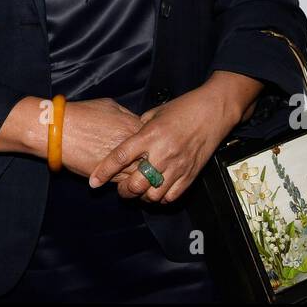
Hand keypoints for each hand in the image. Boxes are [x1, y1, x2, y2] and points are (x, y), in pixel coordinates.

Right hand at [53, 97, 144, 183]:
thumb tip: (136, 122)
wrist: (58, 131)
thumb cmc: (82, 115)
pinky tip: (127, 179)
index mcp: (132, 127)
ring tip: (143, 174)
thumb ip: (128, 115)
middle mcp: (130, 147)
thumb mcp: (110, 106)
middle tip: (151, 161)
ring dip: (144, 175)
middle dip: (153, 160)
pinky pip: (126, 183)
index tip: (151, 143)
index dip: (153, 141)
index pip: (154, 138)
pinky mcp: (108, 177)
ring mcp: (120, 164)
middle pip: (153, 159)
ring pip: (143, 175)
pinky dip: (129, 183)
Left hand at [86, 85, 239, 203]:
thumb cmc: (182, 108)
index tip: (94, 182)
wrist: (212, 111)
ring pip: (153, 195)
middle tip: (121, 189)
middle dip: (124, 191)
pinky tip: (157, 191)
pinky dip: (161, 198)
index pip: (120, 157)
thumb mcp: (155, 113)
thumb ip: (138, 128)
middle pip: (135, 184)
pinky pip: (171, 197)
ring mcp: (177, 166)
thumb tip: (125, 139)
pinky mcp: (191, 175)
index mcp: (150, 135)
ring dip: (142, 196)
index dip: (104, 171)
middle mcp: (162, 152)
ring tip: (140, 191)